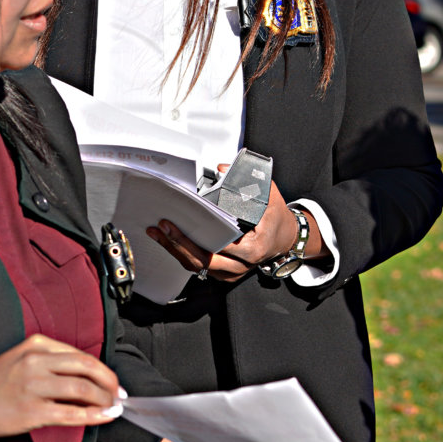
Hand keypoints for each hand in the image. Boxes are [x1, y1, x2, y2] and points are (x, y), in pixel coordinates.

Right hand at [0, 334, 123, 437]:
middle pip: (87, 368)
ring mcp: (33, 387)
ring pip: (83, 389)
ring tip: (112, 407)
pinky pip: (71, 413)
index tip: (113, 382)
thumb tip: (86, 378)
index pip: (81, 355)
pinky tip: (104, 417)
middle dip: (109, 382)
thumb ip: (50, 362)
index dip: (103, 370)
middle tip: (119, 394)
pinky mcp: (31, 412)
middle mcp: (36, 362)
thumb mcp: (20, 359)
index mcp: (36, 345)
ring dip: (104, 399)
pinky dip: (93, 416)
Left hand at [147, 177, 317, 281]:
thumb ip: (249, 181)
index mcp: (254, 249)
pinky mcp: (223, 273)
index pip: (223, 248)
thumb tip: (221, 168)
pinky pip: (198, 267)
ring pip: (197, 267)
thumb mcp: (270, 197)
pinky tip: (167, 240)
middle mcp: (241, 266)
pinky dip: (181, 254)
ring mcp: (231, 272)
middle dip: (179, 244)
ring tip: (157, 233)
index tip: (184, 225)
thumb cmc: (276, 219)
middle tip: (163, 227)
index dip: (200, 238)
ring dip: (175, 250)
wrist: (285, 239)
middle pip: (204, 261)